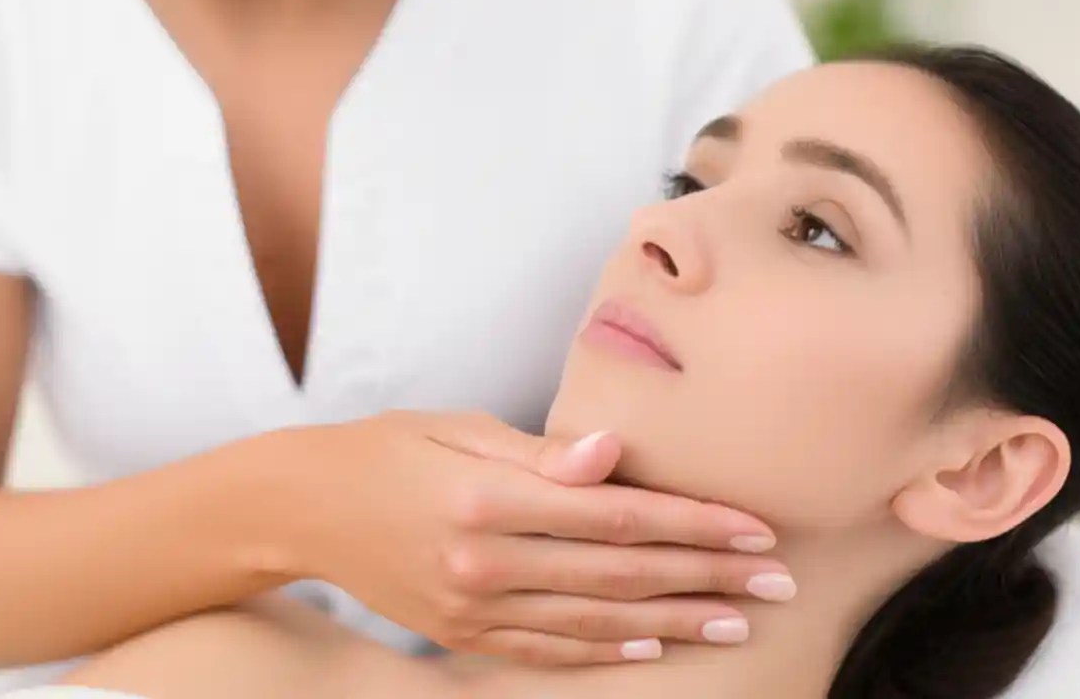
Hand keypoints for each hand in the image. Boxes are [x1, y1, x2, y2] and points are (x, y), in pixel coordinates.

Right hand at [276, 411, 794, 665]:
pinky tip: (655, 648)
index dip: (693, 524)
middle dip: (706, 578)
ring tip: (736, 621)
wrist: (304, 507)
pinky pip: (549, 652)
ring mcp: (473, 609)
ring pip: (596, 622)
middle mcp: (485, 562)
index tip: (754, 530)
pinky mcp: (463, 636)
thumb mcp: (458, 426)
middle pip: (620, 574)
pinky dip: (607, 654)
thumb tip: (613, 454)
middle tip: (775, 583)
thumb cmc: (389, 448)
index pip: (616, 516)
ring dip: (675, 623)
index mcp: (488, 495)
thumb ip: (541, 450)